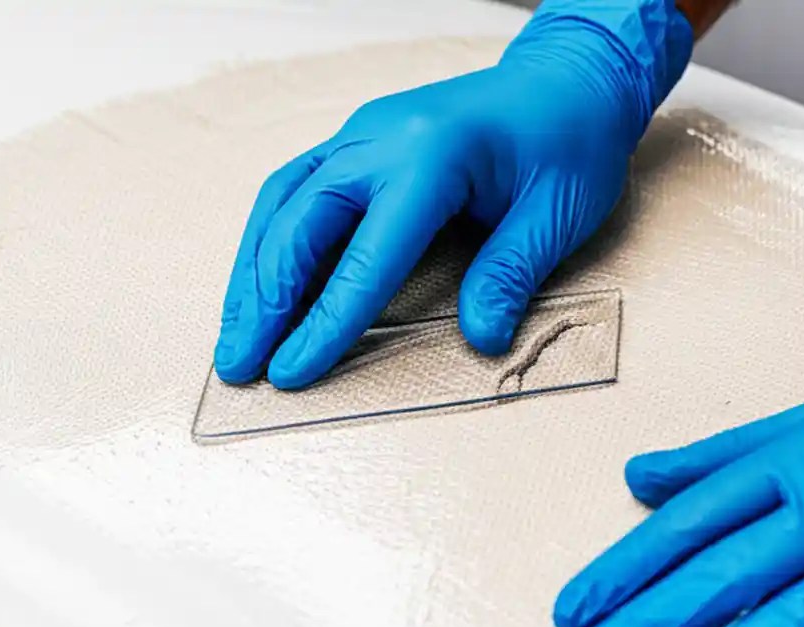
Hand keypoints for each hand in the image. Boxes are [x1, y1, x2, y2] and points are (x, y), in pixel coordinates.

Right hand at [214, 2, 691, 387]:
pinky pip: (294, 191)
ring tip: (233, 333)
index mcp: (430, 156)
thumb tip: (481, 338)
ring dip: (252, 274)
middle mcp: (379, 141)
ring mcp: (360, 136)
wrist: (568, 78)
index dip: (325, 321)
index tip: (290, 370)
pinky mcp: (356, 144)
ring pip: (282, 205)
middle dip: (262, 302)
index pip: (364, 256)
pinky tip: (259, 283)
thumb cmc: (569, 140)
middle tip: (237, 364)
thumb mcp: (558, 212)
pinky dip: (268, 242)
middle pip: (299, 225)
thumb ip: (511, 274)